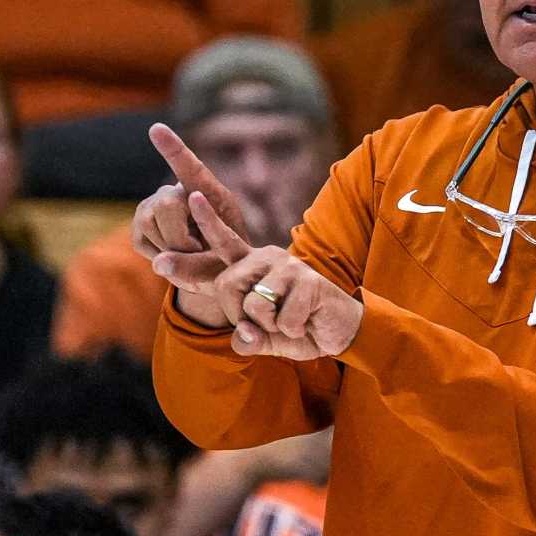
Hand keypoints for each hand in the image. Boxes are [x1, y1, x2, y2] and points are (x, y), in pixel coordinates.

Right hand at [134, 124, 258, 328]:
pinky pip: (141, 240)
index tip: (156, 128)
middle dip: (180, 236)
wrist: (211, 268)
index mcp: (209, 191)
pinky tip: (172, 253)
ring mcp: (153, 206)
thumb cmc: (225, 259)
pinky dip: (157, 255)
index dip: (173, 148)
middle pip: (167, 204)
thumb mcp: (223, 262)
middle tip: (197, 250)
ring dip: (169, 247)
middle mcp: (176, 191)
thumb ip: (197, 264)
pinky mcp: (139, 225)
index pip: (189, 166)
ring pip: (151, 223)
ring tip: (188, 250)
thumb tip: (157, 264)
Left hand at [185, 193, 361, 359]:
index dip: (208, 223)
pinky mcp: (307, 280)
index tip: (192, 196)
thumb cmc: (298, 330)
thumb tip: (245, 333)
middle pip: (225, 286)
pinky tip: (307, 321)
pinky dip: (292, 331)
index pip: (224, 243)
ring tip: (290, 320)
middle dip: (239, 316)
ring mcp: (288, 265)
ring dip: (271, 326)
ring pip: (253, 304)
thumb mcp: (264, 339)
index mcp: (251, 266)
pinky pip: (282, 319)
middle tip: (268, 323)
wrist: (342, 333)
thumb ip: (246, 339)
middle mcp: (266, 257)